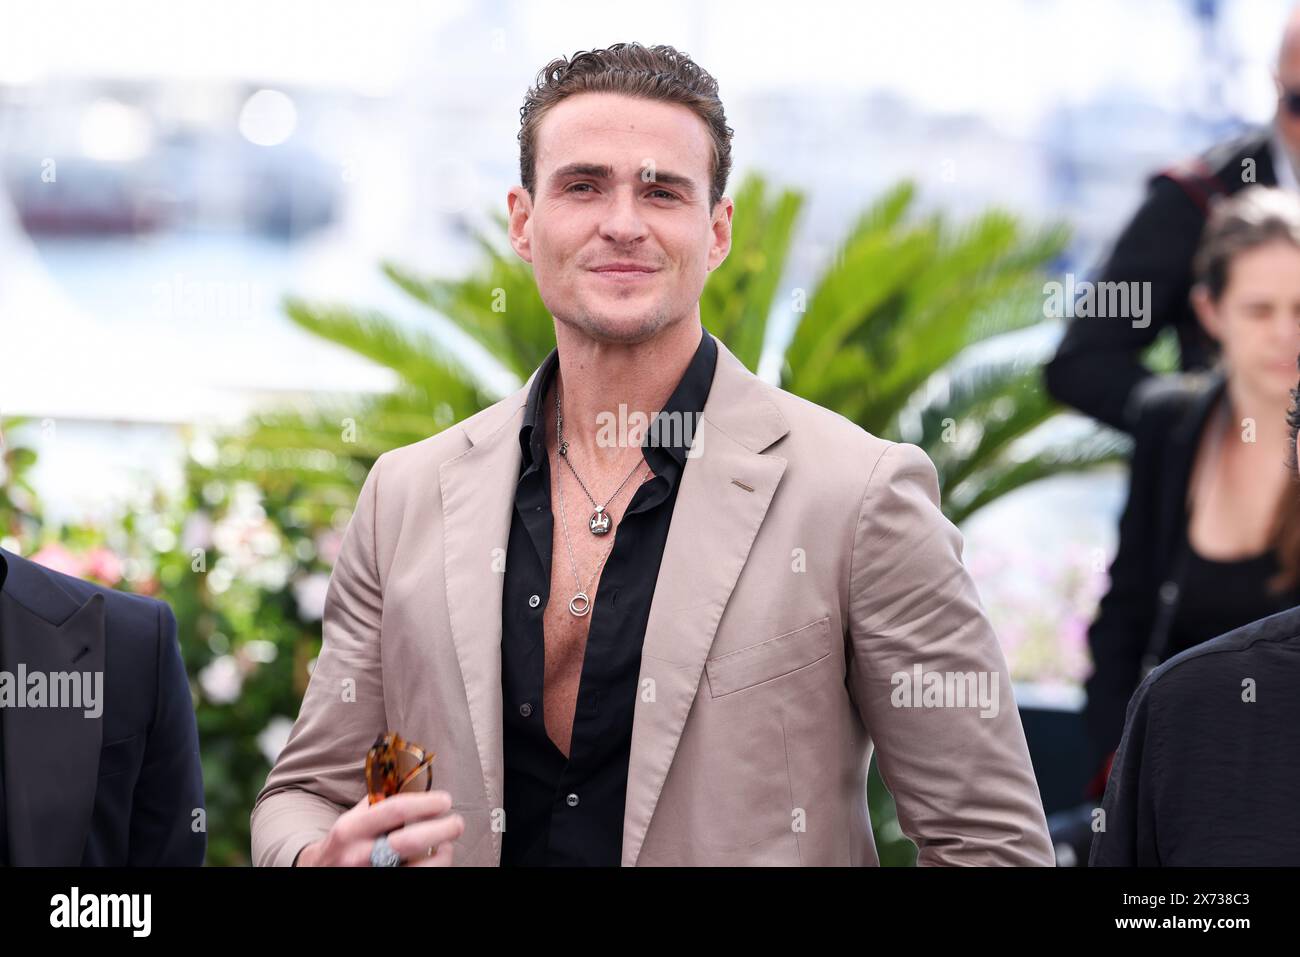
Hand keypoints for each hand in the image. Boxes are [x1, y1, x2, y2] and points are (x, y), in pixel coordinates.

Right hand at [296, 791, 465, 866]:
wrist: (319, 872)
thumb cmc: (344, 842)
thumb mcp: (352, 819)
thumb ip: (378, 803)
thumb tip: (414, 784)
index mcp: (351, 829)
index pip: (395, 811)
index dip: (425, 804)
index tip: (445, 800)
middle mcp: (358, 856)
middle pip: (409, 843)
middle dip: (441, 830)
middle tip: (456, 823)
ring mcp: (370, 875)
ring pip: (418, 869)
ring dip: (441, 856)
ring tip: (447, 845)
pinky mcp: (380, 887)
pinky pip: (416, 879)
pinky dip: (432, 869)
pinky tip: (435, 860)